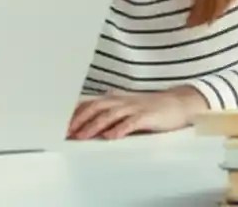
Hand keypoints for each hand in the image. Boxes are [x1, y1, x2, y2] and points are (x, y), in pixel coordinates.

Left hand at [68, 87, 206, 139]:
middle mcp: (120, 101)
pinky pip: (131, 122)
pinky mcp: (147, 116)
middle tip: (67, 132)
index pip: (88, 104)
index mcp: (113, 99)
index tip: (59, 124)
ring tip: (82, 136)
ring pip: (109, 115)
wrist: (178, 103)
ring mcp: (133, 107)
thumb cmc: (148, 108)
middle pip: (94, 108)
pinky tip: (111, 137)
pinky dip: (120, 129)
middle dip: (79, 120)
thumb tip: (86, 124)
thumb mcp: (125, 108)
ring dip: (94, 126)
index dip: (74, 114)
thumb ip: (107, 113)